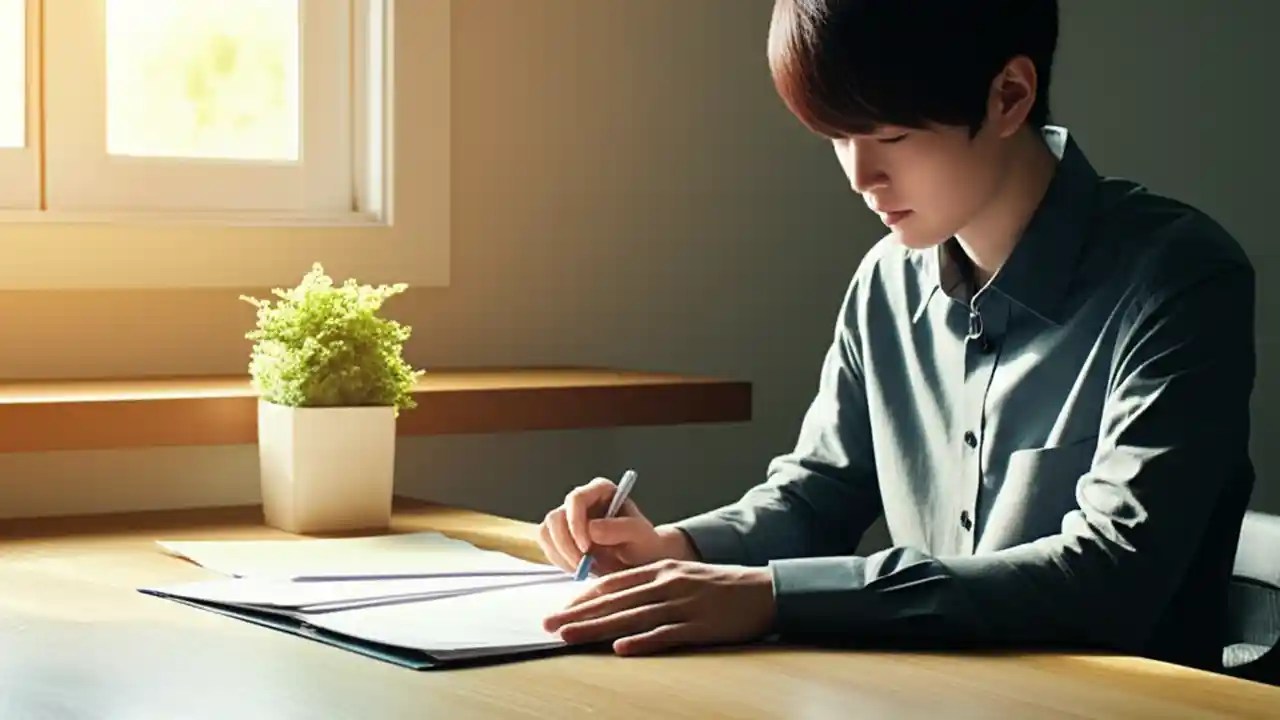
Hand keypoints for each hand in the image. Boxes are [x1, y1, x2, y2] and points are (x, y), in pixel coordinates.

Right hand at [537, 477, 696, 575]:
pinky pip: (547, 546)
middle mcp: (581, 500)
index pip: (576, 499)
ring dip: (561, 555)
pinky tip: (579, 568)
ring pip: (546, 532)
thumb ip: (622, 528)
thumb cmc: (644, 545)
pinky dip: (559, 561)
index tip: (587, 549)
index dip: (576, 524)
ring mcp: (567, 517)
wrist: (638, 562)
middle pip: (555, 517)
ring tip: (584, 568)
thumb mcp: (642, 537)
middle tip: (583, 566)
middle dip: (566, 545)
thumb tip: (591, 528)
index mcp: (601, 490)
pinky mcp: (559, 535)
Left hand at [542, 559, 775, 655]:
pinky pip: (666, 635)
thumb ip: (653, 584)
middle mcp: (667, 584)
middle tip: (548, 625)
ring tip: (569, 637)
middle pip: (614, 601)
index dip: (584, 596)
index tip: (560, 608)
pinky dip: (641, 643)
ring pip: (631, 617)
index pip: (614, 583)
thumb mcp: (683, 575)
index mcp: (661, 570)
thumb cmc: (721, 586)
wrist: (764, 591)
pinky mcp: (699, 626)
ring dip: (596, 628)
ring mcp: (682, 605)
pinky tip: (619, 649)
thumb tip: (620, 600)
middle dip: (578, 614)